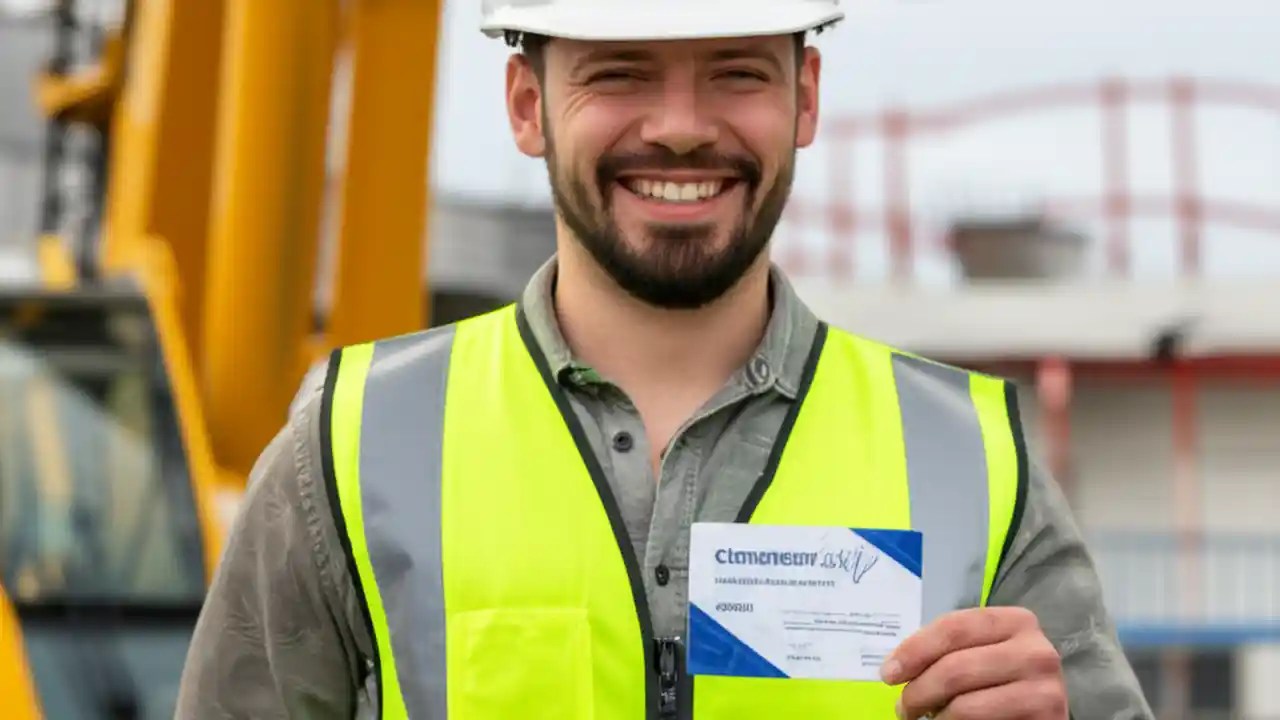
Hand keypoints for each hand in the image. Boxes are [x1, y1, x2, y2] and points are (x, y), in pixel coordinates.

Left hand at [880, 606, 1067, 719]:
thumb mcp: (979, 652)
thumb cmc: (1003, 678)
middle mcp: (1036, 651)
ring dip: (935, 717)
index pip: (953, 629)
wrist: (1042, 713)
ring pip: (965, 705)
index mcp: (1016, 621)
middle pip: (955, 668)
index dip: (914, 650)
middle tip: (903, 707)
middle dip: (918, 691)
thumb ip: (948, 650)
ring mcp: (1045, 689)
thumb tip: (896, 666)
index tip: (888, 673)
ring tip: (925, 719)